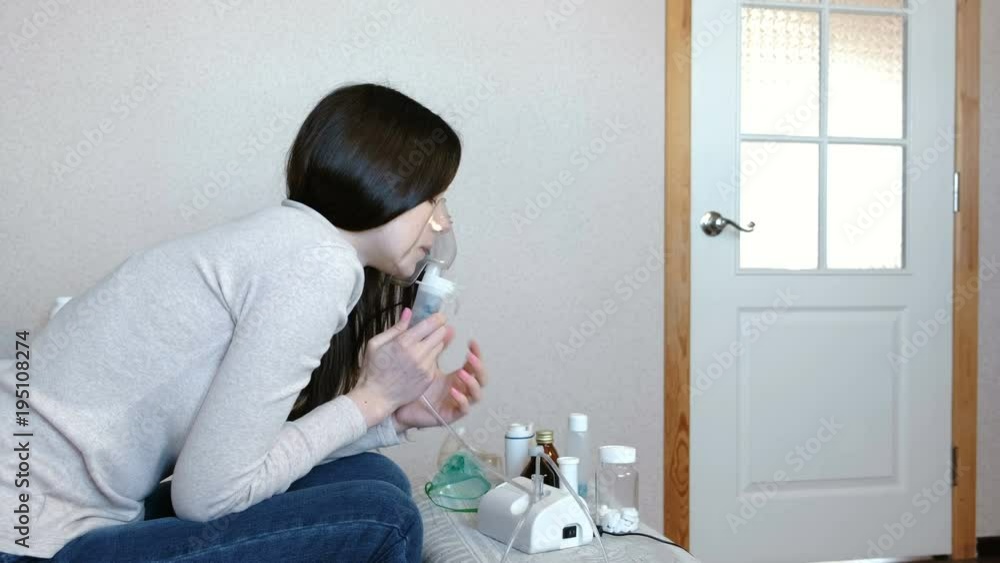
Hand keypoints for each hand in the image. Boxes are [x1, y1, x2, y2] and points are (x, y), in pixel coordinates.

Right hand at [347, 308, 450, 427]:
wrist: (377, 397)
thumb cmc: (373, 369)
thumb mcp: (376, 344)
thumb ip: (395, 328)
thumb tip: (408, 312)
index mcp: (404, 342)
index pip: (430, 324)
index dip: (438, 318)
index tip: (440, 316)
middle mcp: (418, 354)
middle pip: (441, 334)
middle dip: (439, 329)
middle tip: (434, 329)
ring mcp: (425, 367)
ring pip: (439, 347)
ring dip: (434, 343)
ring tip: (423, 346)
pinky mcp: (429, 378)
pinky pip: (435, 362)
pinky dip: (430, 358)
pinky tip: (418, 362)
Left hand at [393, 339, 487, 430]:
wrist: (399, 406)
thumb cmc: (414, 387)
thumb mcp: (427, 365)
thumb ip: (438, 349)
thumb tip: (448, 328)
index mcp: (457, 378)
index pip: (474, 365)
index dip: (477, 354)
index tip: (471, 342)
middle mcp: (461, 390)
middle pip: (482, 380)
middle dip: (480, 368)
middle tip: (471, 357)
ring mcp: (457, 403)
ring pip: (477, 395)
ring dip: (472, 383)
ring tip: (461, 373)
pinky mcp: (451, 415)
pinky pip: (464, 409)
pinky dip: (462, 400)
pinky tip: (453, 391)